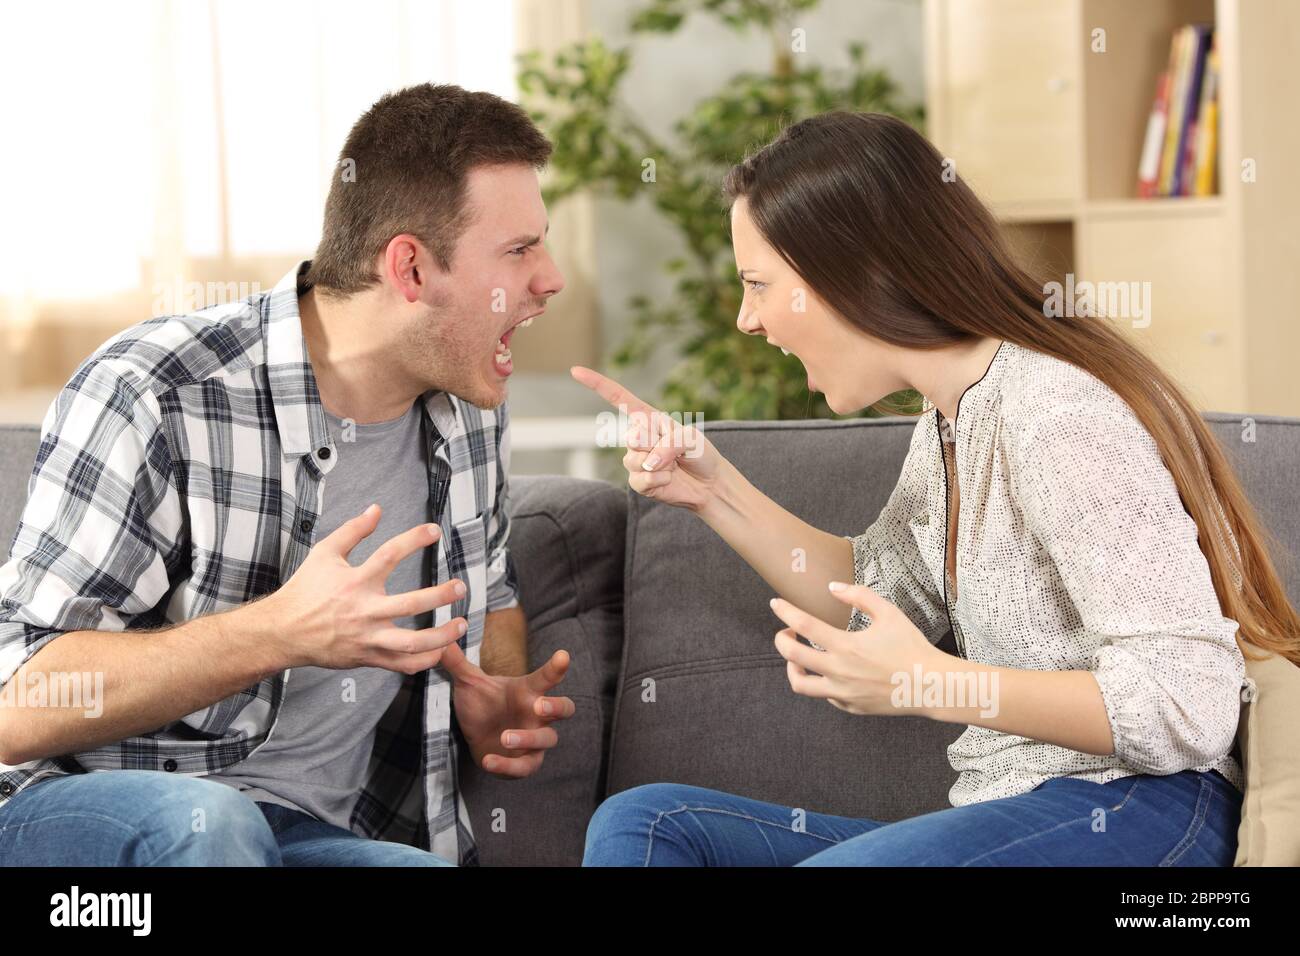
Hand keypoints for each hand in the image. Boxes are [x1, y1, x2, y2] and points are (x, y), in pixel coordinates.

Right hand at [261, 504, 467, 672]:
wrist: (282, 632)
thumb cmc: (304, 590)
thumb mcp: (324, 553)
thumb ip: (352, 530)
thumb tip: (376, 509)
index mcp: (354, 582)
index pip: (389, 555)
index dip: (414, 539)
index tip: (435, 530)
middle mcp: (364, 610)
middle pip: (410, 604)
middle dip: (440, 596)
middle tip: (460, 587)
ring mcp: (367, 637)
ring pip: (411, 643)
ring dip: (441, 635)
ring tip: (461, 624)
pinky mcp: (368, 657)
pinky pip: (402, 665)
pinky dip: (424, 660)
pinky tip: (440, 649)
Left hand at [440, 642, 574, 778]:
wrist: (476, 738)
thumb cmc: (483, 705)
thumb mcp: (469, 683)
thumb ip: (458, 664)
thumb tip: (443, 642)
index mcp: (527, 691)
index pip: (546, 678)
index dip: (556, 668)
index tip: (562, 656)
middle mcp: (537, 714)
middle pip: (564, 708)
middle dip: (556, 706)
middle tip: (539, 706)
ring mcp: (535, 739)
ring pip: (548, 738)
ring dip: (528, 738)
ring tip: (504, 737)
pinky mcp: (526, 762)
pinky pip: (526, 767)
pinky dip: (508, 766)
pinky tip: (489, 761)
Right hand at [570, 365, 723, 512]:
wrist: (709, 483)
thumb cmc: (699, 453)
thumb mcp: (690, 438)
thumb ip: (668, 445)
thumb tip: (648, 463)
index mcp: (647, 418)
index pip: (618, 398)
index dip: (597, 384)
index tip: (575, 371)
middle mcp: (637, 437)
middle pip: (632, 437)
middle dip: (656, 445)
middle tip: (675, 451)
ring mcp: (635, 460)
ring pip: (634, 460)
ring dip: (660, 464)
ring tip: (673, 465)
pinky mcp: (638, 482)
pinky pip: (640, 480)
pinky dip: (659, 480)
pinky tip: (669, 479)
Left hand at [769, 582, 951, 716]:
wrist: (932, 686)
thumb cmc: (911, 647)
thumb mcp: (889, 613)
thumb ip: (859, 596)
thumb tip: (833, 587)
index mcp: (846, 646)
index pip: (803, 625)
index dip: (785, 612)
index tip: (775, 603)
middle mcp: (839, 672)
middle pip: (792, 656)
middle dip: (781, 640)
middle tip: (786, 631)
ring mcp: (843, 693)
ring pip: (801, 685)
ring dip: (792, 667)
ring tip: (798, 656)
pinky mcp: (851, 707)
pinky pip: (825, 696)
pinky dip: (820, 682)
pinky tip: (829, 671)